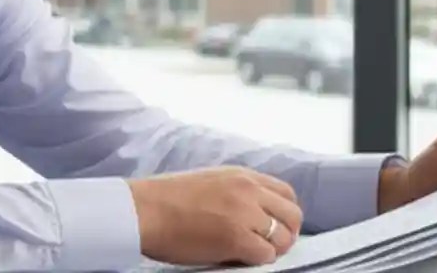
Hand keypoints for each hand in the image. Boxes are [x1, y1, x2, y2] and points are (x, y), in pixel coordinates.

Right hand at [127, 166, 304, 265]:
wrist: (144, 210)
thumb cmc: (166, 199)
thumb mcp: (210, 182)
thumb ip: (237, 192)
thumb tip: (255, 216)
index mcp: (242, 175)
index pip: (286, 193)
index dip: (285, 214)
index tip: (275, 226)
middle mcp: (248, 190)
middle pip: (292, 215)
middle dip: (287, 234)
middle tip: (271, 247)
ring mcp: (244, 213)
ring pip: (283, 237)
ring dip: (272, 249)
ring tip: (253, 254)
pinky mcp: (236, 238)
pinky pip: (266, 255)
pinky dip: (258, 260)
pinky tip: (240, 259)